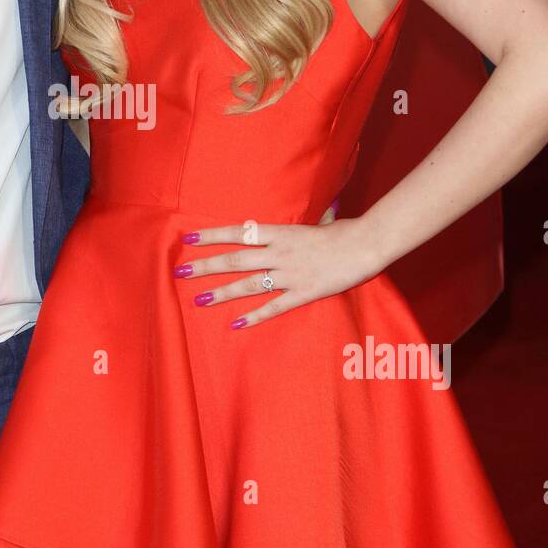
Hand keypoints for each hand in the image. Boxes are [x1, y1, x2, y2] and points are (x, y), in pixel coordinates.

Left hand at [172, 214, 381, 327]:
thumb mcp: (313, 223)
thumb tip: (282, 225)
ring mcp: (290, 275)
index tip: (189, 240)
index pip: (237, 233)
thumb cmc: (342, 231)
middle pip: (235, 261)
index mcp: (280, 233)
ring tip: (200, 299)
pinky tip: (237, 324)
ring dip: (222, 293)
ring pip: (248, 285)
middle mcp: (279, 253)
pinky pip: (274, 307)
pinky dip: (254, 316)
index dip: (211, 237)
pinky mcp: (303, 294)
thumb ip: (294, 230)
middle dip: (206, 267)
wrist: (366, 245)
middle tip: (181, 273)